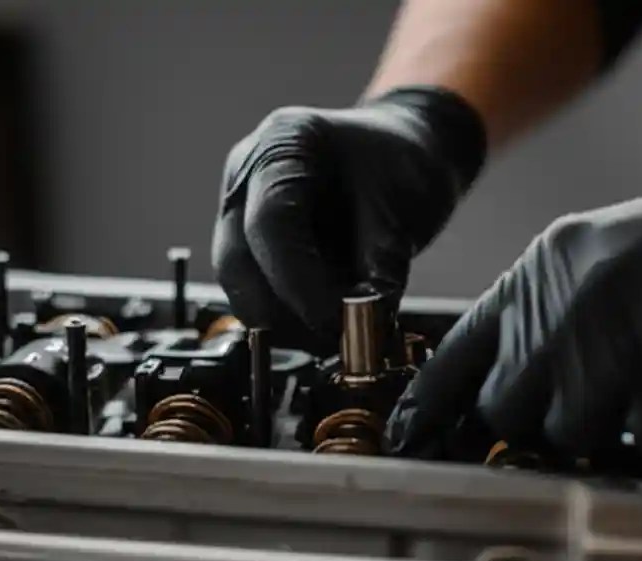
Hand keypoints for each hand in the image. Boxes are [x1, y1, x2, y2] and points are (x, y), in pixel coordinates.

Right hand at [212, 87, 485, 351]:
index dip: (296, 281)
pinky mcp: (249, 243)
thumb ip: (380, 265)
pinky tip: (329, 318)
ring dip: (284, 318)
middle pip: (236, 259)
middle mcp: (247, 175)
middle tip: (334, 336)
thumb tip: (364, 329)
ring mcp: (240, 209)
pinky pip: (255, 290)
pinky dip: (289, 314)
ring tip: (339, 327)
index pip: (270, 222)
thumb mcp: (404, 205)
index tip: (330, 321)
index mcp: (283, 143)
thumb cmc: (404, 160)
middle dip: (281, 310)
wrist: (403, 149)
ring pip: (239, 284)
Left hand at [387, 128, 641, 463]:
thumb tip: (502, 384)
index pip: (457, 354)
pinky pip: (641, 443)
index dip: (430, 406)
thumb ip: (542, 314)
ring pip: (567, 433)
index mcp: (538, 275)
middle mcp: (564, 309)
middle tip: (591, 398)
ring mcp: (615, 347)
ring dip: (605, 426)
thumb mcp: (593, 255)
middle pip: (506, 408)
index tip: (408, 438)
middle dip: (539, 418)